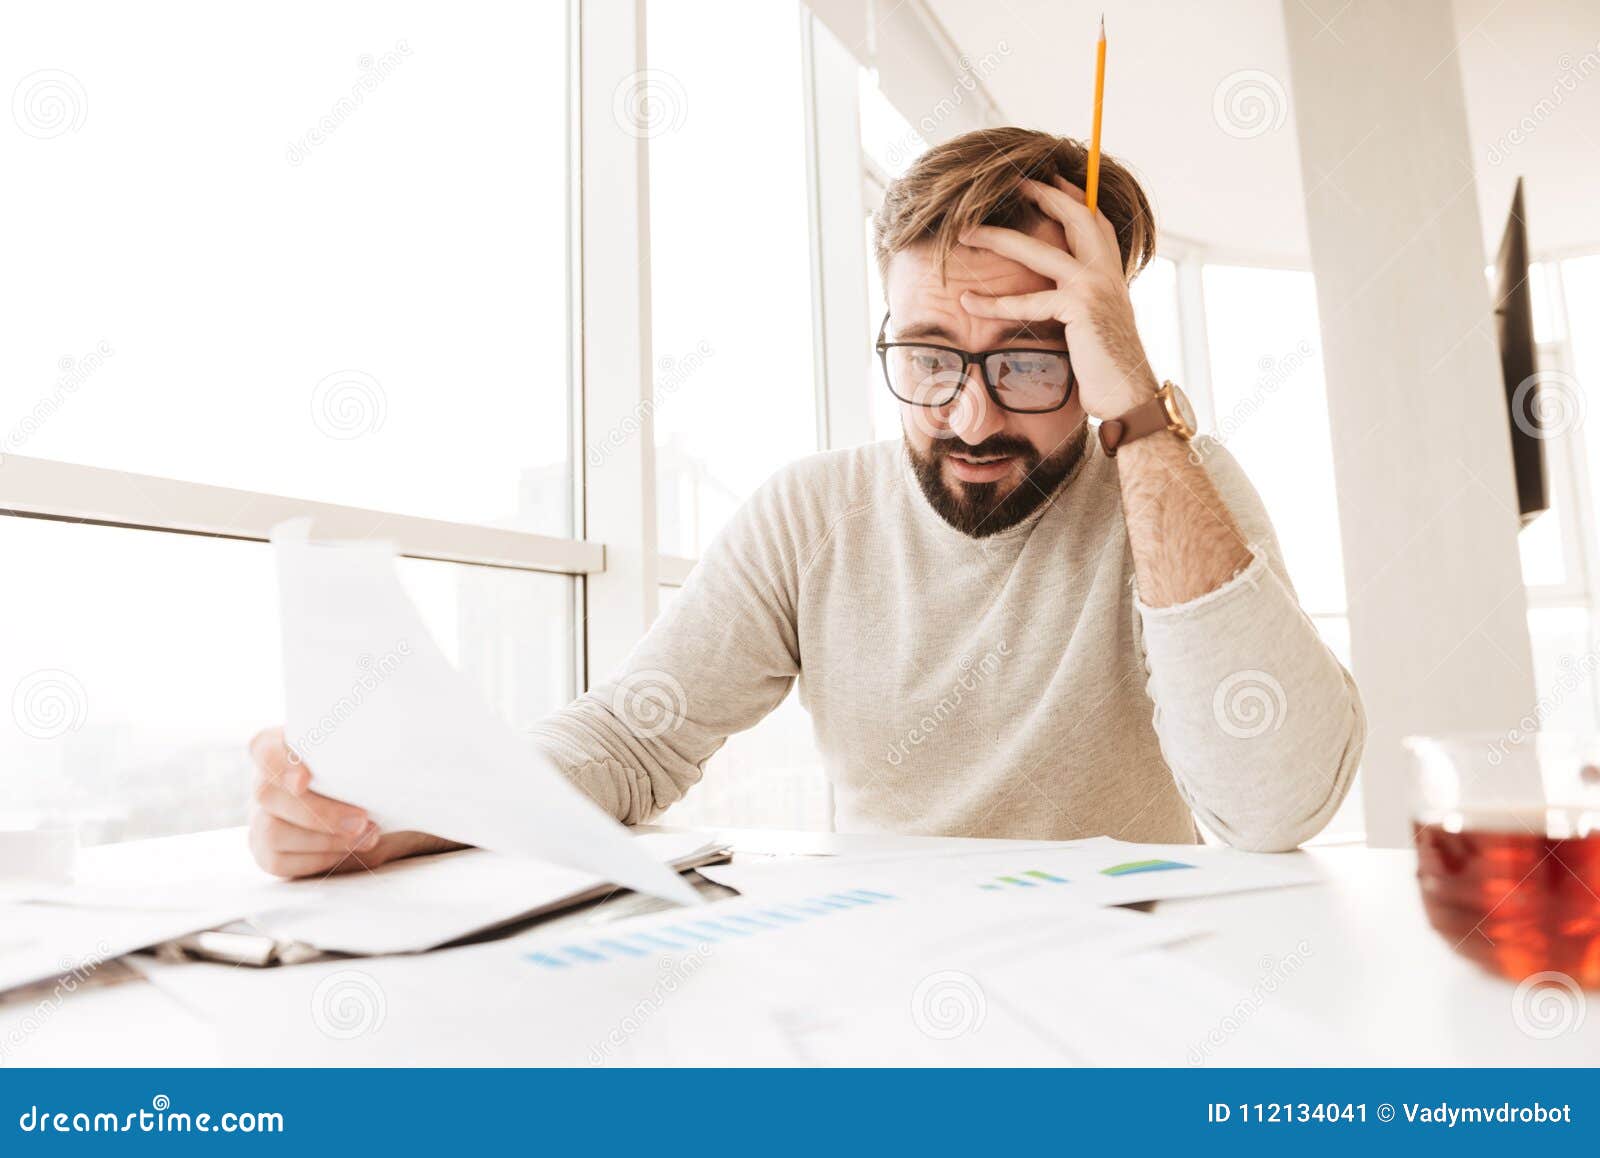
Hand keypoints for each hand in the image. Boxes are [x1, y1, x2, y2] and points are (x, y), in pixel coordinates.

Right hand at [247, 726, 435, 878]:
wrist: (378, 812)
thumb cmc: (372, 777)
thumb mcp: (371, 759)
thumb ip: (367, 754)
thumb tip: (395, 753)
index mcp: (283, 748)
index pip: (263, 747)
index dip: (280, 763)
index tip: (305, 779)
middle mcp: (265, 782)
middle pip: (267, 793)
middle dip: (318, 812)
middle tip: (362, 820)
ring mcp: (261, 818)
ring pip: (271, 831)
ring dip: (324, 839)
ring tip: (367, 837)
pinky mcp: (268, 851)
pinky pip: (279, 861)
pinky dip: (319, 858)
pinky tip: (349, 852)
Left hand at [958, 175, 1157, 419]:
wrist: (1131, 397)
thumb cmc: (1109, 368)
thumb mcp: (1096, 325)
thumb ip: (1082, 302)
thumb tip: (1061, 299)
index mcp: (1112, 272)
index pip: (1094, 221)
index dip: (1073, 196)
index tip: (1048, 179)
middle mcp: (1108, 272)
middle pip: (1074, 217)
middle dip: (1041, 194)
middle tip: (1009, 183)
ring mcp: (1096, 287)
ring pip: (1040, 251)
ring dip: (998, 237)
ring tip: (965, 232)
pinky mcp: (1081, 308)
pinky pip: (1029, 300)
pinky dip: (994, 303)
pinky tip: (967, 302)